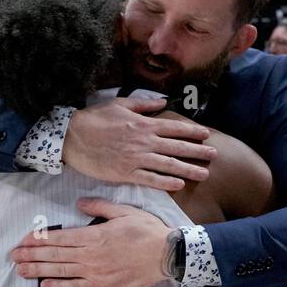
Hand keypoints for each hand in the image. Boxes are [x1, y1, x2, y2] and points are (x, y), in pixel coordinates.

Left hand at [12, 198, 172, 286]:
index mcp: (95, 235)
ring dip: (38, 271)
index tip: (23, 241)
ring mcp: (96, 272)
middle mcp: (91, 254)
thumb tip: (80, 203)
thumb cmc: (148, 231)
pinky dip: (59, 286)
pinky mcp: (104, 286)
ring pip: (61, 271)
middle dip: (31, 255)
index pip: (60, 238)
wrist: (167, 255)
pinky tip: (45, 285)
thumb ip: (101, 207)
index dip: (39, 240)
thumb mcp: (125, 211)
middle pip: (55, 255)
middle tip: (13, 257)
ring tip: (20, 271)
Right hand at [64, 97, 215, 189]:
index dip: (193, 131)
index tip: (207, 135)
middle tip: (215, 155)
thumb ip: (144, 105)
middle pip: (177, 147)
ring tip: (204, 174)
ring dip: (188, 170)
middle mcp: (144, 142)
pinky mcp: (125, 173)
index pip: (175, 128)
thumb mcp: (120, 104)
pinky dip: (166, 182)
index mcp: (144, 124)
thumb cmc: (94, 119)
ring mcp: (136, 158)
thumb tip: (163, 101)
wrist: (70, 137)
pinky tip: (179, 185)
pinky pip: (150, 179)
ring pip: (168, 165)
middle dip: (198, 151)